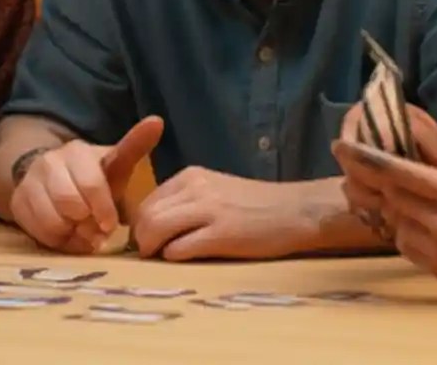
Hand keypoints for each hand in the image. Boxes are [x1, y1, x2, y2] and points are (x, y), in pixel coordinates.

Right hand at [9, 116, 162, 253]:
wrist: (47, 176)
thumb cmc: (90, 176)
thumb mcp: (114, 163)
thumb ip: (135, 145)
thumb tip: (157, 121)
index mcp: (77, 152)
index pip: (92, 184)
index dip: (103, 209)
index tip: (111, 225)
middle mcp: (50, 163)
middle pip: (70, 205)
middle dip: (87, 223)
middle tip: (96, 229)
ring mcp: (30, 182)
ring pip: (52, 220)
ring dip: (72, 233)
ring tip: (82, 232)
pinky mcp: (17, 202)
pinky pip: (38, 231)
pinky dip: (56, 240)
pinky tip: (66, 234)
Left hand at [132, 168, 317, 260]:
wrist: (296, 211)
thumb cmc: (255, 207)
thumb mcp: (214, 191)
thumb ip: (185, 202)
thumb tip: (151, 226)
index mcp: (190, 176)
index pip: (147, 201)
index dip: (140, 225)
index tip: (148, 241)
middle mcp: (195, 187)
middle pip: (145, 216)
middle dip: (141, 240)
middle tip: (151, 255)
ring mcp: (208, 209)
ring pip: (155, 229)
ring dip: (152, 249)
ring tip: (163, 258)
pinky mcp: (222, 234)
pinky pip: (180, 248)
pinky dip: (174, 257)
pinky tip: (185, 259)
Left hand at [331, 114, 436, 293]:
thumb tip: (408, 123)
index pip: (397, 172)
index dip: (365, 158)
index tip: (341, 146)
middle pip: (387, 196)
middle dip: (369, 179)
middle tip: (354, 163)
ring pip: (391, 220)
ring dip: (385, 204)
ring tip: (384, 189)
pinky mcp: (436, 269)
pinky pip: (402, 243)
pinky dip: (399, 227)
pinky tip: (410, 217)